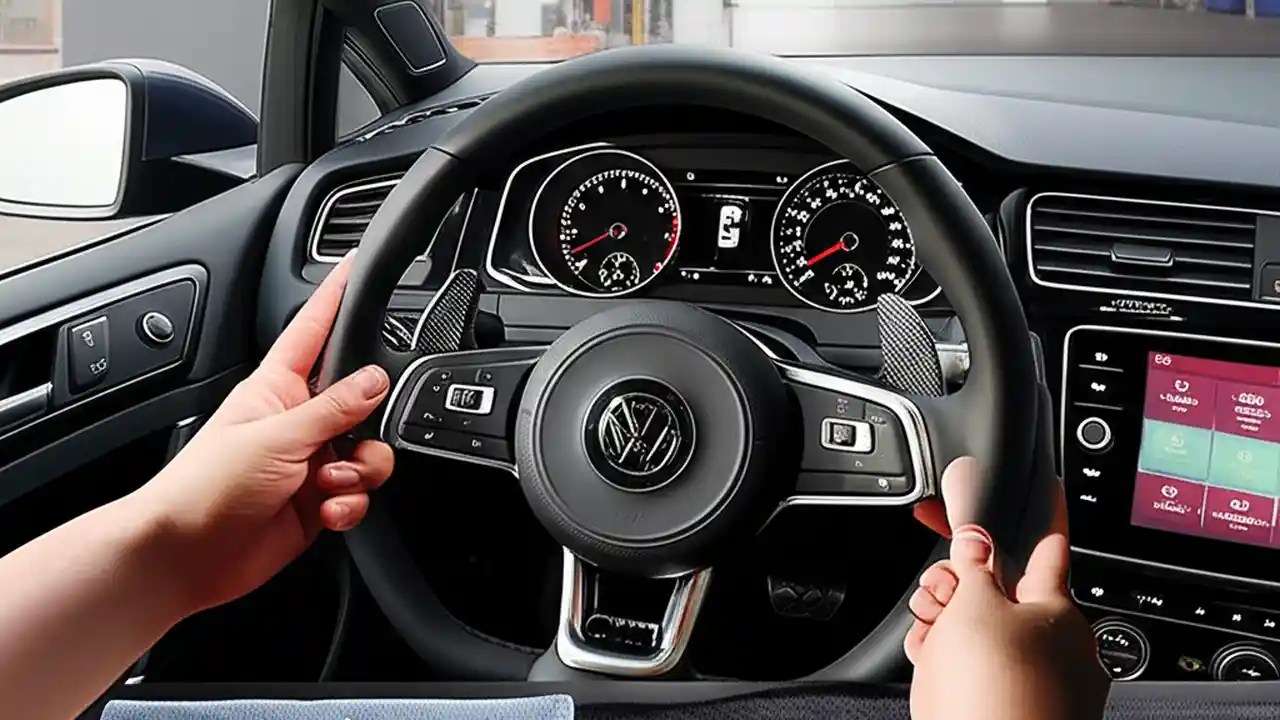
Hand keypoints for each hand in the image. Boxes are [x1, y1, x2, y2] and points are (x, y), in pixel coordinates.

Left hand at [132, 254, 394, 613]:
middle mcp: (297, 422)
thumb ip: (333, 409)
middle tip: (353, 437)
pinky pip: (358, 494)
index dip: (334, 298)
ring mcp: (308, 464)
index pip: (313, 330)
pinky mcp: (316, 503)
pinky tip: (330, 512)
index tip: (355, 266)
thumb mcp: (276, 437)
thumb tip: (376, 380)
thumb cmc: (204, 488)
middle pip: (361, 402)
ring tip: (331, 484)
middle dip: (370, 423)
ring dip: (361, 471)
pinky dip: (352, 504)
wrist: (185, 556)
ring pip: (367, 452)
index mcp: (276, 388)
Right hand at [906, 457, 1108, 719]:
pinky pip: (977, 670)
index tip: (1044, 481)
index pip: (1047, 542)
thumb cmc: (994, 694)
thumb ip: (973, 563)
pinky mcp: (1011, 710)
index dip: (1037, 508)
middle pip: (999, 589)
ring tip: (931, 638)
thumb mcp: (973, 606)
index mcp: (1058, 609)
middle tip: (938, 591)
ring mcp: (1035, 683)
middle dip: (959, 582)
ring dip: (946, 624)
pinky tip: (933, 666)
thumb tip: (976, 535)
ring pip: (982, 631)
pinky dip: (951, 661)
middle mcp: (1055, 645)